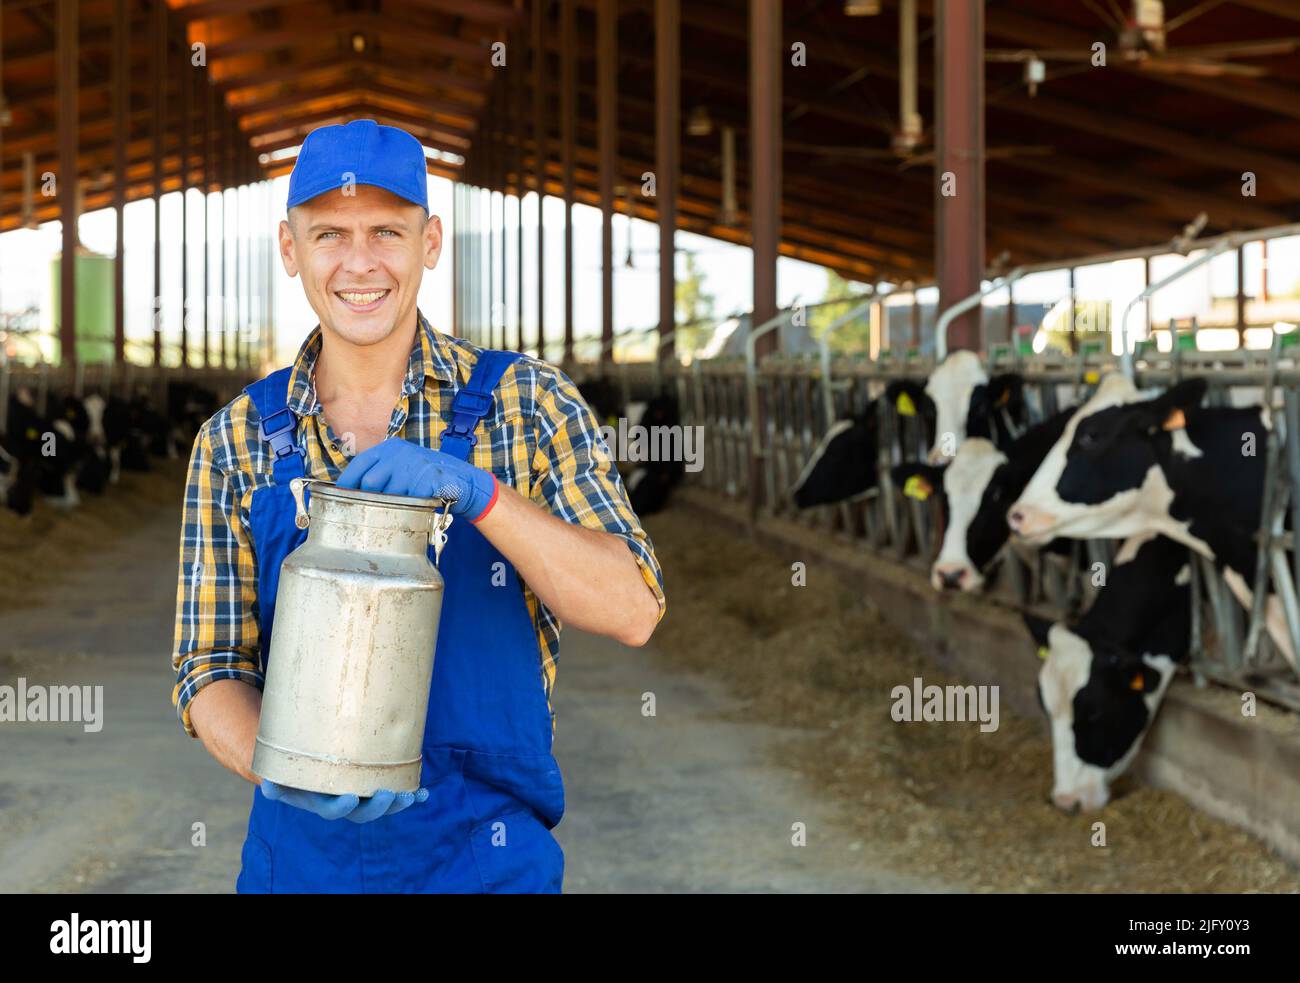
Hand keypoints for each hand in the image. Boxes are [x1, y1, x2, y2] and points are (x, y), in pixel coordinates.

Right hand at [261, 780, 428, 822]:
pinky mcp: (377, 788)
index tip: (351, 797)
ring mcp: (363, 798)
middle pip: (364, 813)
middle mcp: (345, 803)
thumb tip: (266, 786)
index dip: (342, 807)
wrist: (310, 770)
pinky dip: (412, 796)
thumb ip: (275, 784)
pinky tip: (426, 794)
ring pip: (383, 807)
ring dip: (399, 803)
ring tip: (413, 796)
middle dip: (378, 807)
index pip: (333, 811)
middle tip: (389, 794)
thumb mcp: (282, 777)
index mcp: (323, 802)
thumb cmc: (295, 772)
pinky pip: (397, 795)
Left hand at [337, 437, 497, 518]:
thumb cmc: (423, 478)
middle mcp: (401, 453)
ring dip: (395, 506)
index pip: (359, 464)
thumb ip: (378, 474)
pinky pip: (412, 501)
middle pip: (371, 482)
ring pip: (391, 495)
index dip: (347, 483)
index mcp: (389, 448)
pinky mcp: (431, 478)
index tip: (339, 498)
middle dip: (371, 500)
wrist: (461, 480)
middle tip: (374, 511)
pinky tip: (420, 505)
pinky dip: (414, 507)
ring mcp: (417, 464)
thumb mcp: (400, 468)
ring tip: (404, 508)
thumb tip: (345, 491)